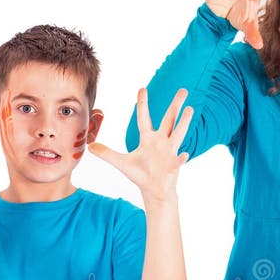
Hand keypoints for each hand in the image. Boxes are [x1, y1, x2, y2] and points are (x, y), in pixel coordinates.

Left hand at [88, 88, 191, 202]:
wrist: (154, 190)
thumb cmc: (141, 175)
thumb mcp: (121, 163)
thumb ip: (107, 154)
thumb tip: (90, 147)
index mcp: (148, 139)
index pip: (144, 118)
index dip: (142, 104)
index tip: (142, 88)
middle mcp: (161, 142)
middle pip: (169, 119)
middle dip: (175, 105)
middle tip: (183, 90)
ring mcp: (170, 152)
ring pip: (178, 134)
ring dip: (184, 122)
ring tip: (190, 109)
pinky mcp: (173, 165)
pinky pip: (178, 161)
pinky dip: (181, 158)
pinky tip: (184, 155)